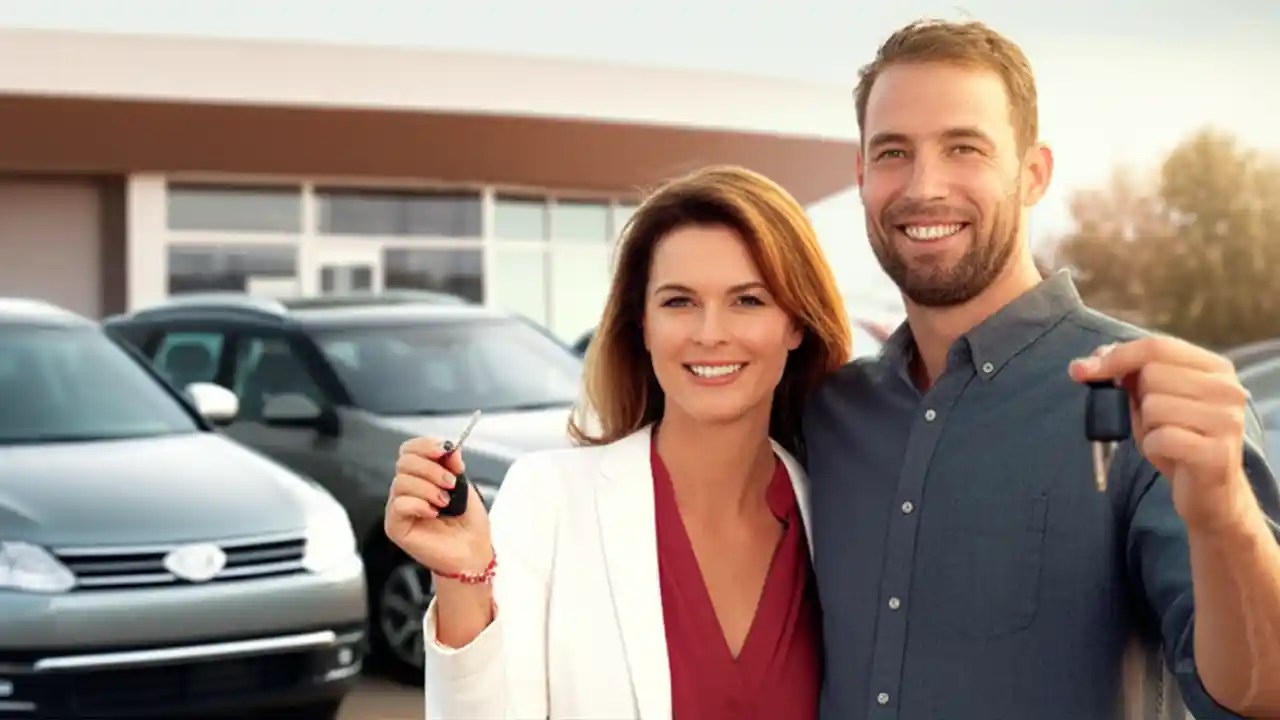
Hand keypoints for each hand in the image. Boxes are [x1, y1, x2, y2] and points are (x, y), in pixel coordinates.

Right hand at [385, 436, 492, 576]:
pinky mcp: (395, 526)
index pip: (410, 450)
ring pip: (401, 482)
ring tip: (445, 501)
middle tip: (450, 483)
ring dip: (428, 488)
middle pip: (404, 462)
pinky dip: (419, 504)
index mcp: (421, 476)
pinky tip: (433, 513)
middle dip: (431, 469)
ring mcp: (399, 508)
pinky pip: (399, 504)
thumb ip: (453, 467)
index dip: (425, 445)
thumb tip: (449, 449)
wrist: (473, 553)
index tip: (445, 450)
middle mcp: (406, 490)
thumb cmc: (468, 524)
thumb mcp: (465, 487)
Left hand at [1069, 335, 1253, 532]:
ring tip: (1168, 439)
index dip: (1115, 356)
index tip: (1080, 370)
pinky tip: (1170, 455)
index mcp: (1215, 367)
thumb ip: (1127, 376)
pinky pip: (1161, 438)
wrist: (1210, 494)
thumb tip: (1084, 364)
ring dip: (1148, 427)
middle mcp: (1228, 389)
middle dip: (1140, 401)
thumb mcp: (1150, 401)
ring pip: (1154, 407)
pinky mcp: (1217, 452)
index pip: (1157, 347)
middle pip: (1152, 375)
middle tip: (1158, 422)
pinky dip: (1153, 448)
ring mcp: (1227, 421)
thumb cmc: (1177, 439)